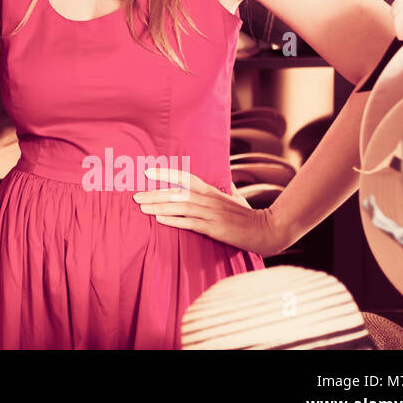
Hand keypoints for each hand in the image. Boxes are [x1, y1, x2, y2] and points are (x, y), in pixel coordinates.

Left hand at [132, 168, 289, 258]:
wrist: (266, 230)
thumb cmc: (249, 214)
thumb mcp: (237, 197)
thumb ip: (227, 188)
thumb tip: (226, 180)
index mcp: (211, 190)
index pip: (185, 177)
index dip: (166, 173)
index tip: (148, 172)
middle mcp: (208, 199)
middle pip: (176, 192)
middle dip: (154, 194)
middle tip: (136, 196)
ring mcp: (211, 213)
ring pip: (179, 207)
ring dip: (159, 206)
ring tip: (142, 207)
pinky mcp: (213, 228)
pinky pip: (189, 223)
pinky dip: (173, 220)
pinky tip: (159, 220)